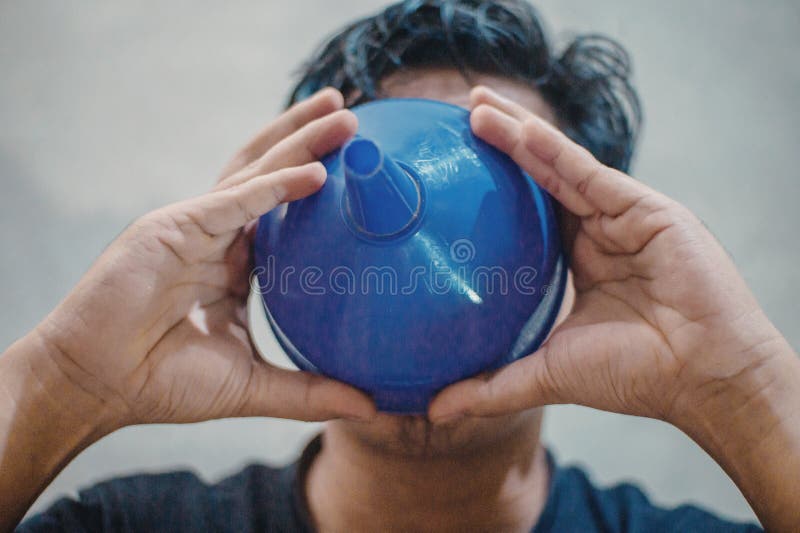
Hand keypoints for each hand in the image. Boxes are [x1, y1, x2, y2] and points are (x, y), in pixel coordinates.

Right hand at [34, 88, 374, 428]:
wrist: (96, 385)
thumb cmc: (162, 383)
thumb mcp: (251, 385)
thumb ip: (309, 392)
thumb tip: (371, 408)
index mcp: (232, 266)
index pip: (282, 214)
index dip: (317, 187)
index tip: (360, 171)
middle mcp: (218, 238)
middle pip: (272, 175)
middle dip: (312, 141)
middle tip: (354, 116)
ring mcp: (196, 227)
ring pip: (255, 172)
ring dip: (299, 141)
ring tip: (341, 114)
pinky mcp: (174, 226)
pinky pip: (233, 200)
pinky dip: (274, 185)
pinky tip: (313, 173)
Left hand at [429, 86, 791, 427]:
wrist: (702, 377)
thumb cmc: (635, 376)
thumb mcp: (547, 374)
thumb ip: (491, 386)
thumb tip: (433, 410)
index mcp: (576, 259)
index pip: (524, 211)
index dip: (490, 185)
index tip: (449, 167)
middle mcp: (596, 231)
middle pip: (538, 175)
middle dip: (500, 141)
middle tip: (457, 113)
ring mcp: (620, 215)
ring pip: (559, 164)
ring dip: (517, 132)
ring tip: (475, 107)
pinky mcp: (643, 208)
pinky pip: (587, 174)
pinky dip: (551, 151)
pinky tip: (517, 130)